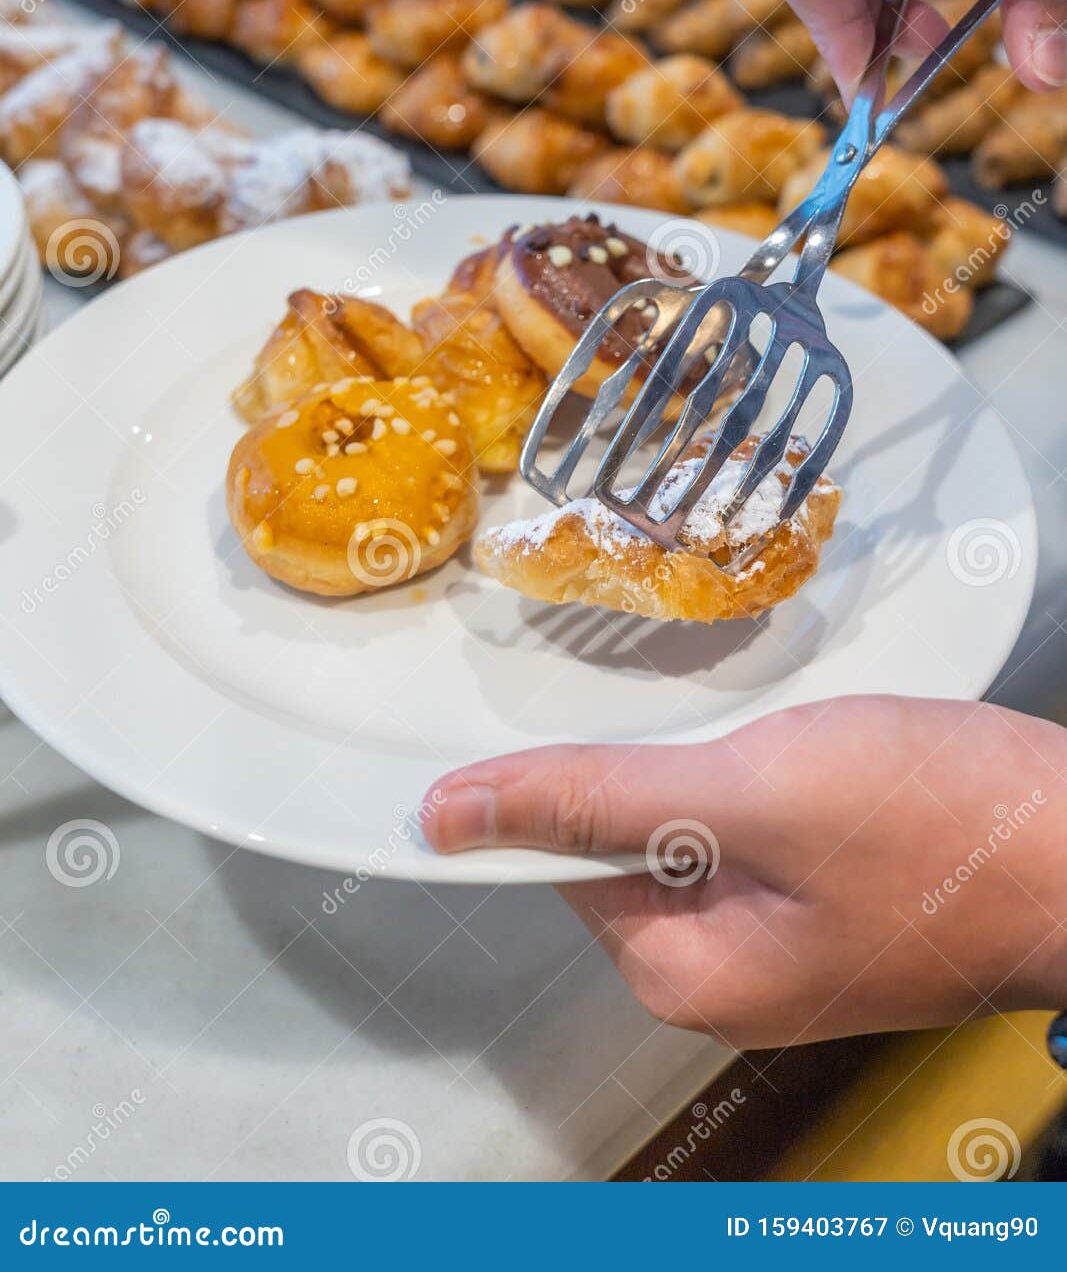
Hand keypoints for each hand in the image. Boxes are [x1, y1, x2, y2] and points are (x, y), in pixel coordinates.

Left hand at [423, 696, 1066, 1047]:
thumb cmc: (945, 830)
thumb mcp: (750, 794)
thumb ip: (594, 799)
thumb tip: (450, 817)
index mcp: (685, 973)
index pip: (561, 860)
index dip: (560, 777)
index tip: (580, 712)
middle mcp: (725, 975)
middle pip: (628, 838)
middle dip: (670, 762)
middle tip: (741, 731)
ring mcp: (786, 941)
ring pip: (699, 821)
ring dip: (727, 762)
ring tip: (802, 742)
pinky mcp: (832, 898)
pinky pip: (761, 826)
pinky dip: (774, 775)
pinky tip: (832, 753)